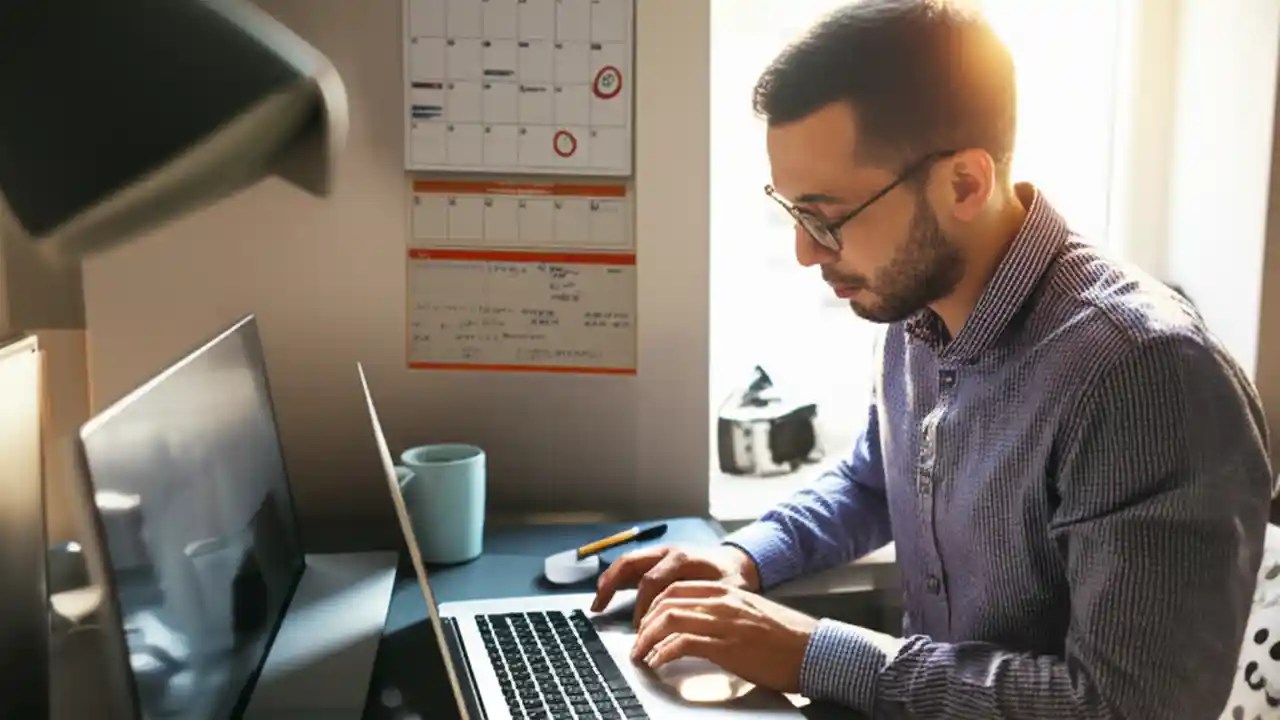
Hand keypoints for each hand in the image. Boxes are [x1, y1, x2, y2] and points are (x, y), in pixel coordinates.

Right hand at [591, 544, 760, 626]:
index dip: (642, 605)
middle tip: (598, 607)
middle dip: (611, 585)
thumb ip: (703, 602)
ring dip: (608, 582)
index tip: (639, 627)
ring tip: (597, 604)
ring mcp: (659, 554)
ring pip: (626, 562)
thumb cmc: (732, 578)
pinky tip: (606, 596)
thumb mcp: (725, 591)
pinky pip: (630, 566)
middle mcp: (666, 552)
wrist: (738, 561)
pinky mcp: (656, 560)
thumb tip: (682, 622)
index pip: (652, 580)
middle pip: (630, 563)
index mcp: (682, 558)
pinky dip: (615, 580)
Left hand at [630, 580, 817, 693]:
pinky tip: (658, 662)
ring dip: (646, 638)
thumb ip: (724, 613)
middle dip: (643, 623)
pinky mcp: (727, 646)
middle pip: (666, 601)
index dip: (653, 607)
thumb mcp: (751, 615)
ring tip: (640, 655)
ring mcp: (724, 622)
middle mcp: (722, 601)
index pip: (676, 588)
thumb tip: (696, 626)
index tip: (644, 625)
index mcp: (727, 591)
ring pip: (669, 619)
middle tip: (636, 643)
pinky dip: (663, 652)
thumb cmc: (787, 638)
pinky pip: (682, 643)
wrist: (816, 650)